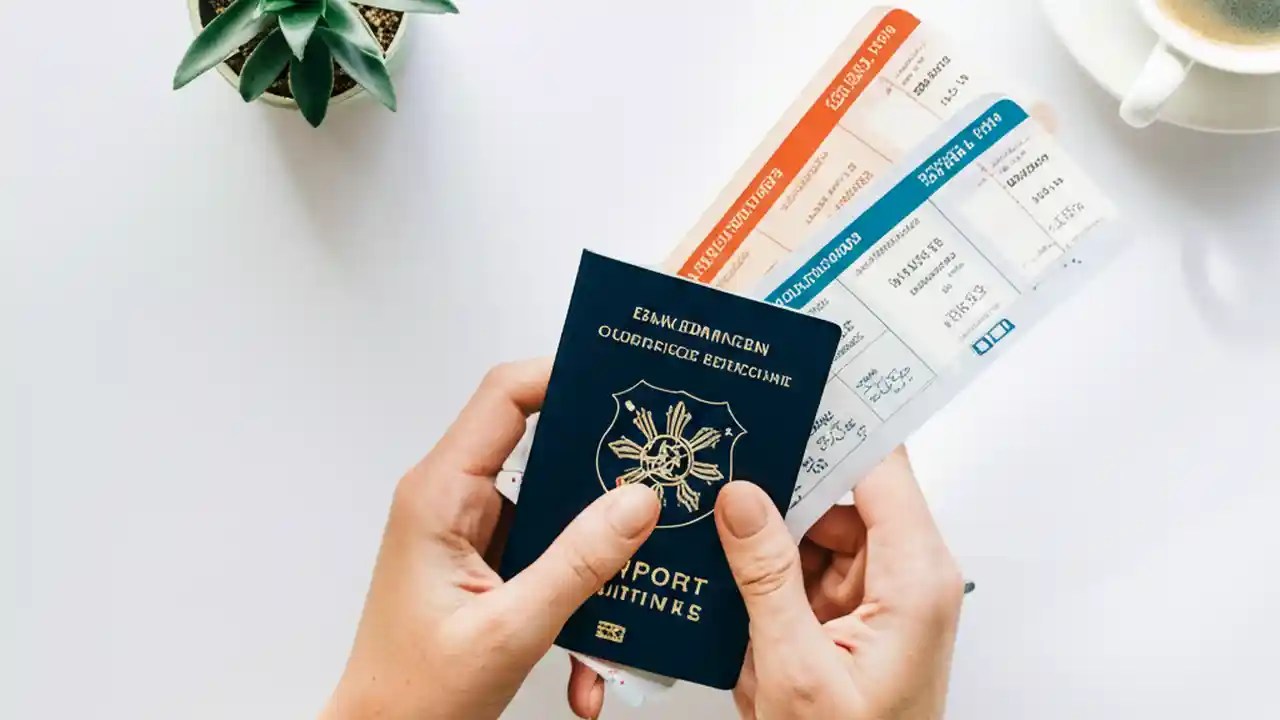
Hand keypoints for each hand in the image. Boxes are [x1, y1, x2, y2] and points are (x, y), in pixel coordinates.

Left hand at [321, 359, 659, 719]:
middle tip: (659, 472)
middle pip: (542, 444)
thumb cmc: (410, 694)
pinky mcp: (489, 564)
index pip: (505, 397)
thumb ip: (577, 562)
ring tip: (635, 574)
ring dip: (595, 549)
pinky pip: (550, 555)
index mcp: (440, 496)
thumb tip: (636, 501)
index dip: (563, 374)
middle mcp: (454, 502)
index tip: (622, 381)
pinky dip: (579, 596)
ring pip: (556, 507)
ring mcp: (473, 532)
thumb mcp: (508, 628)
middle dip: (602, 466)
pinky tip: (590, 652)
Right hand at [722, 447, 962, 719]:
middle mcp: (909, 576)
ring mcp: (882, 595)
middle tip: (724, 473)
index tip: (788, 396)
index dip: (837, 423)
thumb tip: (741, 497)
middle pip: (842, 495)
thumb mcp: (793, 668)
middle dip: (781, 491)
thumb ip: (764, 574)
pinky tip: (740, 595)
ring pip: (818, 530)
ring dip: (770, 542)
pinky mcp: (858, 615)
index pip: (881, 467)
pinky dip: (772, 578)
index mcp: (915, 578)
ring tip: (721, 547)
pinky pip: (810, 568)